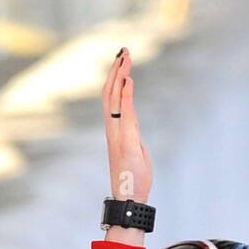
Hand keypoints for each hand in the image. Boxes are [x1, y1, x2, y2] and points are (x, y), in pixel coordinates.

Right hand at [102, 48, 152, 204]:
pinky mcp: (125, 140)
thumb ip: (135, 136)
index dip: (118, 79)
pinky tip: (128, 78)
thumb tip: (134, 127)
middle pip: (111, 93)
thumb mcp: (138, 152)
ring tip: (125, 57)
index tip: (123, 60)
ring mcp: (117, 134)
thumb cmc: (135, 179)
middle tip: (124, 50)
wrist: (130, 198)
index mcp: (117, 131)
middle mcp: (114, 129)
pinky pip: (124, 112)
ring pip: (115, 98)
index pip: (115, 99)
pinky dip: (126, 94)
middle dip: (117, 70)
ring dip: (120, 76)